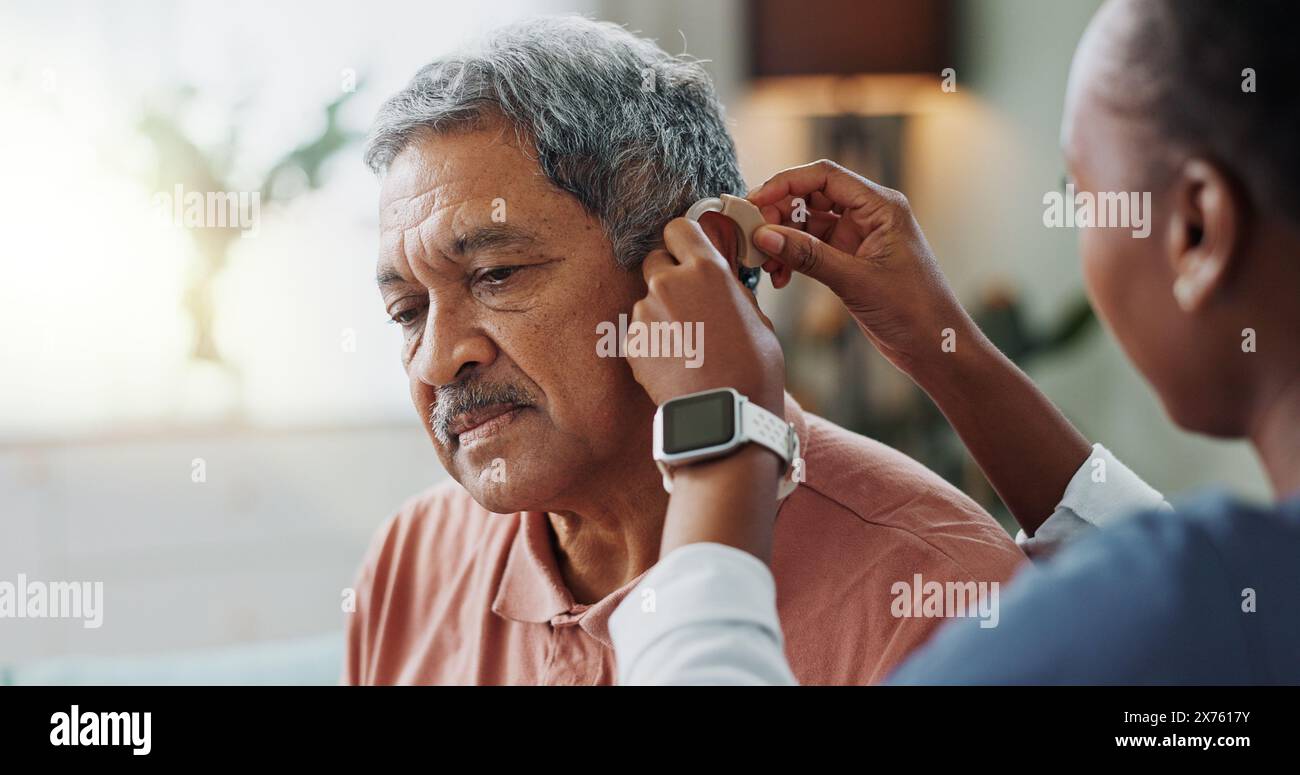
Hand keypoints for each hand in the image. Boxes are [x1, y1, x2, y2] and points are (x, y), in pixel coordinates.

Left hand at [628, 217, 785, 416]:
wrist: (725, 413)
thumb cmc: (752, 367)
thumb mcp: (756, 316)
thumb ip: (729, 289)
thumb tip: (721, 279)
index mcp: (706, 268)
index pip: (678, 228)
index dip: (682, 241)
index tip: (687, 254)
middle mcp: (669, 282)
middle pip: (655, 261)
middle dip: (668, 276)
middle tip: (688, 306)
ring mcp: (645, 312)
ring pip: (647, 300)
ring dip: (661, 315)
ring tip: (687, 347)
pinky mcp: (631, 342)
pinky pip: (640, 332)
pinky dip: (653, 343)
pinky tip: (675, 364)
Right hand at [751, 160, 1091, 532]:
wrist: (934, 347)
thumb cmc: (913, 310)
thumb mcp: (855, 280)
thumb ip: (807, 255)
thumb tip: (765, 235)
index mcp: (880, 206)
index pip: (824, 176)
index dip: (785, 184)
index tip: (754, 202)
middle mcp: (869, 214)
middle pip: (811, 196)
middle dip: (778, 214)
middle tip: (753, 236)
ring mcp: (859, 237)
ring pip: (807, 223)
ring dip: (782, 239)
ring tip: (765, 263)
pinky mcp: (850, 259)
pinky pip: (811, 248)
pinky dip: (792, 258)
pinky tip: (780, 278)